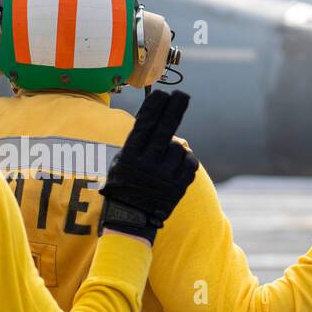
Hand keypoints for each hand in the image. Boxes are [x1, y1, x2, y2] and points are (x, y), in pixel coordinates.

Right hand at [99, 90, 199, 244]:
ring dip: (175, 149)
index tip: (162, 93)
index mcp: (130, 156)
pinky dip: (186, 161)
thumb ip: (138, 143)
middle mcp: (147, 164)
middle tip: (182, 95)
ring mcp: (164, 176)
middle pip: (165, 129)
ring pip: (179, 147)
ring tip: (165, 160)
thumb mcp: (121, 162)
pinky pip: (190, 163)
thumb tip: (158, 120)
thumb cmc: (125, 185)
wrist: (131, 218)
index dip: (154, 106)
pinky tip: (176, 166)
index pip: (144, 124)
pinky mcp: (178, 186)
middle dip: (174, 109)